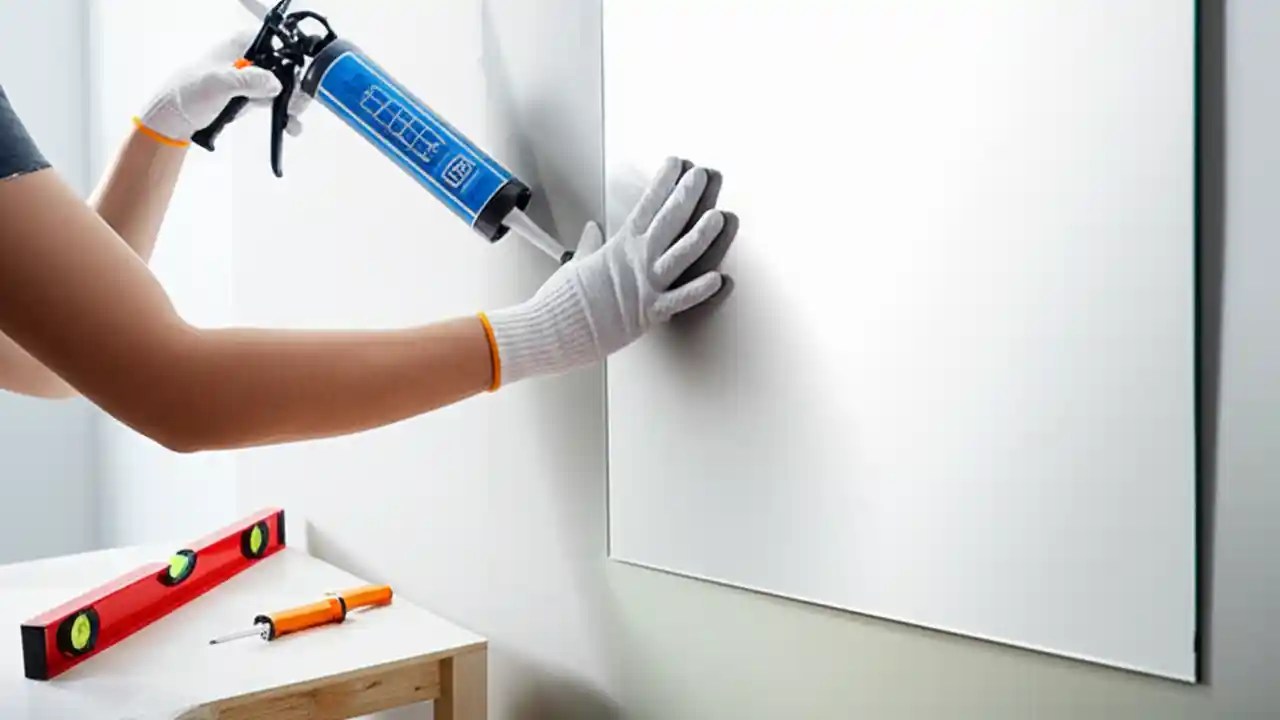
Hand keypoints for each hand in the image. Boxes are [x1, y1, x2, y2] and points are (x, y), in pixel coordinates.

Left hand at [137, 30, 310, 143]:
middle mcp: (244, 60)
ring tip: (295, 119)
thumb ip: (250, 80)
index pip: (272, 40)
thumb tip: (277, 83)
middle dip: (294, 85)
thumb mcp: (219, 83)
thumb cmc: (186, 93)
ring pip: (279, 86)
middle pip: (280, 66)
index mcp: (236, 46)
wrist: (173, 120)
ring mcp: (246, 80)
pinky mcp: (246, 98)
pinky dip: (282, 113)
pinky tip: (289, 125)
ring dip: (291, 103)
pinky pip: (270, 102)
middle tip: (299, 103)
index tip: (299, 73)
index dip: (288, 54)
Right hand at [483, 157, 725, 386]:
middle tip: (702, 176)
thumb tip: (592, 230)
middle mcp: (635, 262)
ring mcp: (645, 287)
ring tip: (719, 216)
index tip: (676, 164)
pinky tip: (718, 279)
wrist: (551, 330)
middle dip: (687, 196)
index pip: (646, 206)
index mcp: (618, 247)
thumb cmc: (560, 302)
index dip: (663, 182)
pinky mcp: (648, 314)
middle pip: (668, 221)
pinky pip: (679, 300)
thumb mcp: (575, 266)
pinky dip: (699, 291)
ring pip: (680, 255)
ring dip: (702, 235)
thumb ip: (589, 247)